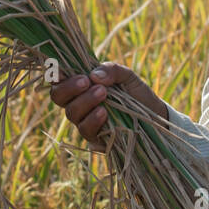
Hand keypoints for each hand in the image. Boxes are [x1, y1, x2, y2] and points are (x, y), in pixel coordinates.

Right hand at [49, 61, 168, 151]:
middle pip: (58, 97)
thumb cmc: (136, 93)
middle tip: (87, 81)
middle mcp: (78, 103)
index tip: (62, 71)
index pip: (58, 80)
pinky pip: (85, 131)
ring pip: (71, 114)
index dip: (55, 75)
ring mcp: (85, 121)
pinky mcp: (95, 138)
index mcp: (81, 86)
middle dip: (69, 88)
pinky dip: (93, 120)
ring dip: (85, 102)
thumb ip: (112, 70)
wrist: (154, 116)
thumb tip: (94, 76)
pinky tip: (104, 113)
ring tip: (103, 94)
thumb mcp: (127, 76)